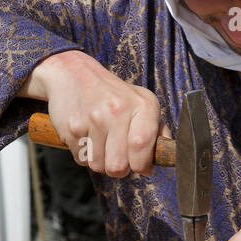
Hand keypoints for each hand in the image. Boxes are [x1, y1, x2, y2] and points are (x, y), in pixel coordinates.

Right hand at [27, 49, 166, 174]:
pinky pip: (82, 160)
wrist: (73, 73)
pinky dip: (85, 155)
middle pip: (119, 166)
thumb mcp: (141, 100)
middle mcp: (117, 111)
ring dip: (101, 162)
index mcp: (141, 105)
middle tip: (119, 154)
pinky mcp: (73, 128)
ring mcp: (93, 120)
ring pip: (99, 166)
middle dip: (120, 168)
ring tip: (102, 143)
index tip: (141, 165)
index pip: (142, 147)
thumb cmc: (112, 92)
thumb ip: (157, 127)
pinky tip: (88, 137)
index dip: (142, 165)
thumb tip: (167, 152)